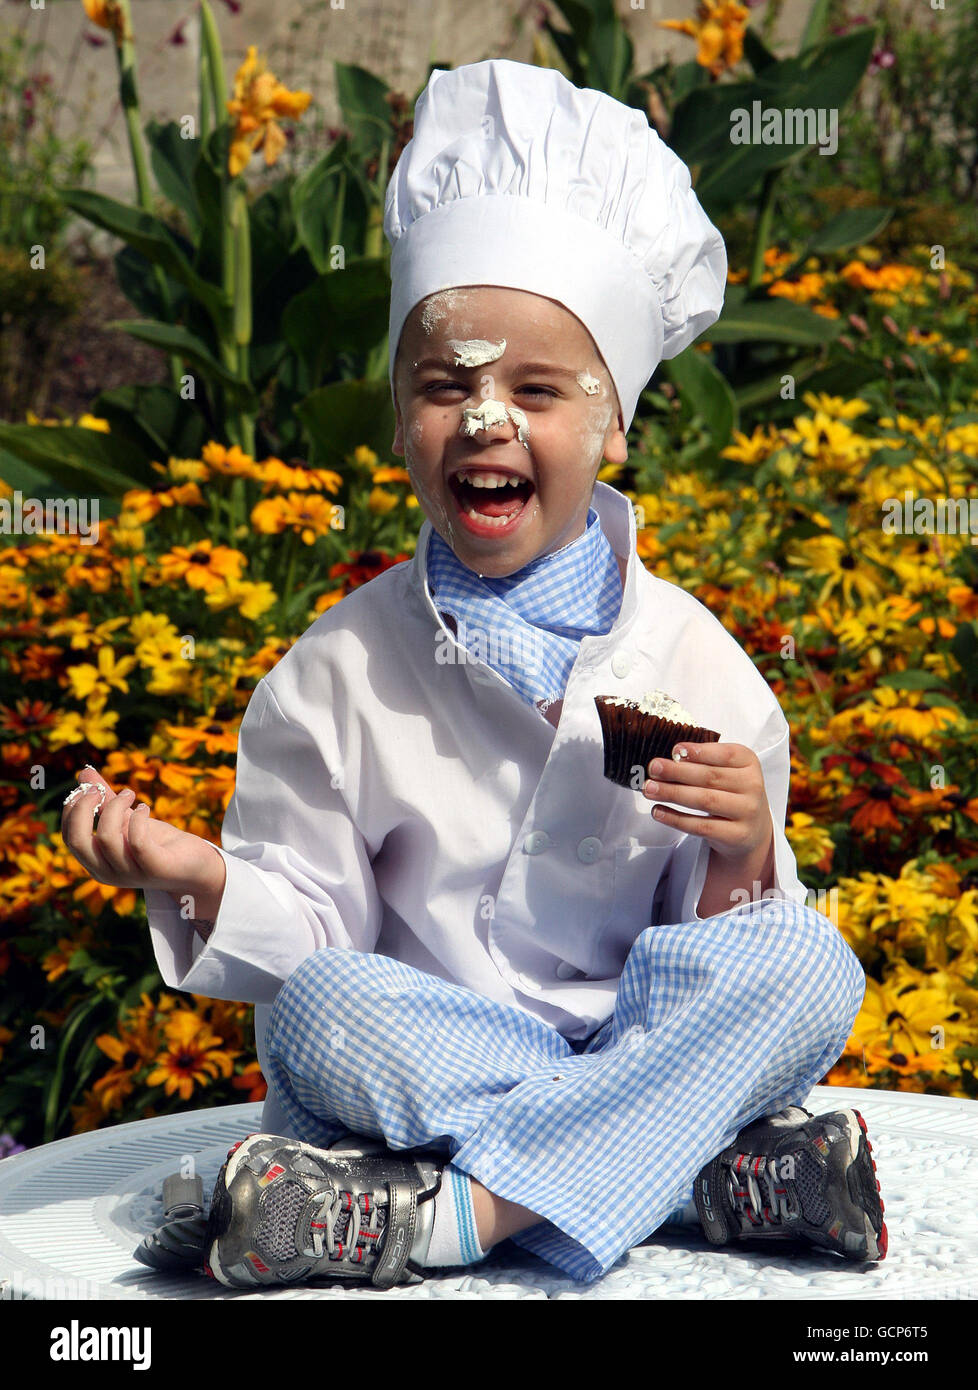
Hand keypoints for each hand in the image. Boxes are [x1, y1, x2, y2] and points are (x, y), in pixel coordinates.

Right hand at [61, 766, 224, 902]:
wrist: (195, 866)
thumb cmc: (158, 843)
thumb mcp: (127, 820)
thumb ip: (106, 801)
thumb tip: (84, 773)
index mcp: (96, 863)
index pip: (69, 837)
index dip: (72, 809)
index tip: (90, 788)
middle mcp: (108, 873)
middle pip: (76, 840)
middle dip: (83, 807)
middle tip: (100, 789)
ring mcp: (131, 874)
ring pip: (106, 838)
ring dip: (116, 807)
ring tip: (131, 795)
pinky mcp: (155, 869)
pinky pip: (137, 843)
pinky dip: (138, 819)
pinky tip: (144, 808)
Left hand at [642, 741, 773, 863]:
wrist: (752, 829)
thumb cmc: (731, 792)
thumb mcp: (726, 771)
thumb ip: (704, 762)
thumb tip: (671, 759)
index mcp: (749, 763)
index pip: (725, 754)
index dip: (699, 751)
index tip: (675, 750)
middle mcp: (753, 786)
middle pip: (710, 777)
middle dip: (677, 772)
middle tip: (654, 768)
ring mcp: (747, 812)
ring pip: (704, 800)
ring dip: (673, 793)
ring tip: (650, 789)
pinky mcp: (736, 835)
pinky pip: (701, 826)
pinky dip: (676, 818)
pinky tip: (659, 811)